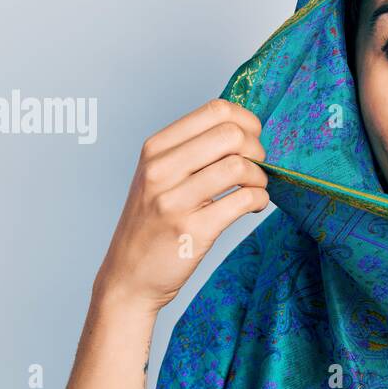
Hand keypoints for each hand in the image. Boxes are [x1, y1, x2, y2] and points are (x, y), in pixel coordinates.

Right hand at [94, 98, 269, 314]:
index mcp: (155, 149)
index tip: (251, 140)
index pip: (215, 110)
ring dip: (260, 178)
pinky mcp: (192, 230)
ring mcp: (174, 200)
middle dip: (256, 150)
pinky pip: (243, 201)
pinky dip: (260, 201)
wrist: (128, 278)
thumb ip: (192, 151)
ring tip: (255, 190)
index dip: (247, 122)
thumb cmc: (151, 225)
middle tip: (256, 169)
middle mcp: (160, 170)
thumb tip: (244, 131)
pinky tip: (253, 207)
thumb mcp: (158, 178)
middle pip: (231, 134)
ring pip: (239, 166)